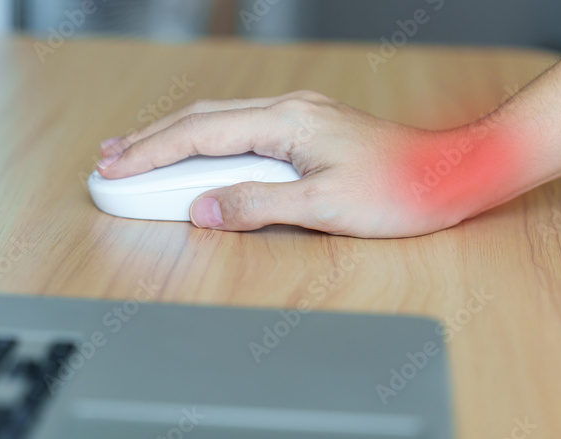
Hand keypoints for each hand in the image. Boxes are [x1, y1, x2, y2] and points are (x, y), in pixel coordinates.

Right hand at [95, 90, 511, 237]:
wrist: (451, 175)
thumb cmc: (400, 190)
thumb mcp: (323, 208)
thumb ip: (256, 206)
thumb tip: (201, 209)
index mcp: (286, 121)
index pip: (199, 135)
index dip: (150, 155)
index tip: (115, 171)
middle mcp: (287, 110)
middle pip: (199, 120)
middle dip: (149, 141)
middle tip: (109, 161)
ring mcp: (297, 117)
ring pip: (217, 122)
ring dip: (172, 139)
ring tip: (135, 155)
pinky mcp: (305, 130)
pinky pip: (239, 131)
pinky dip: (205, 144)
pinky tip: (194, 155)